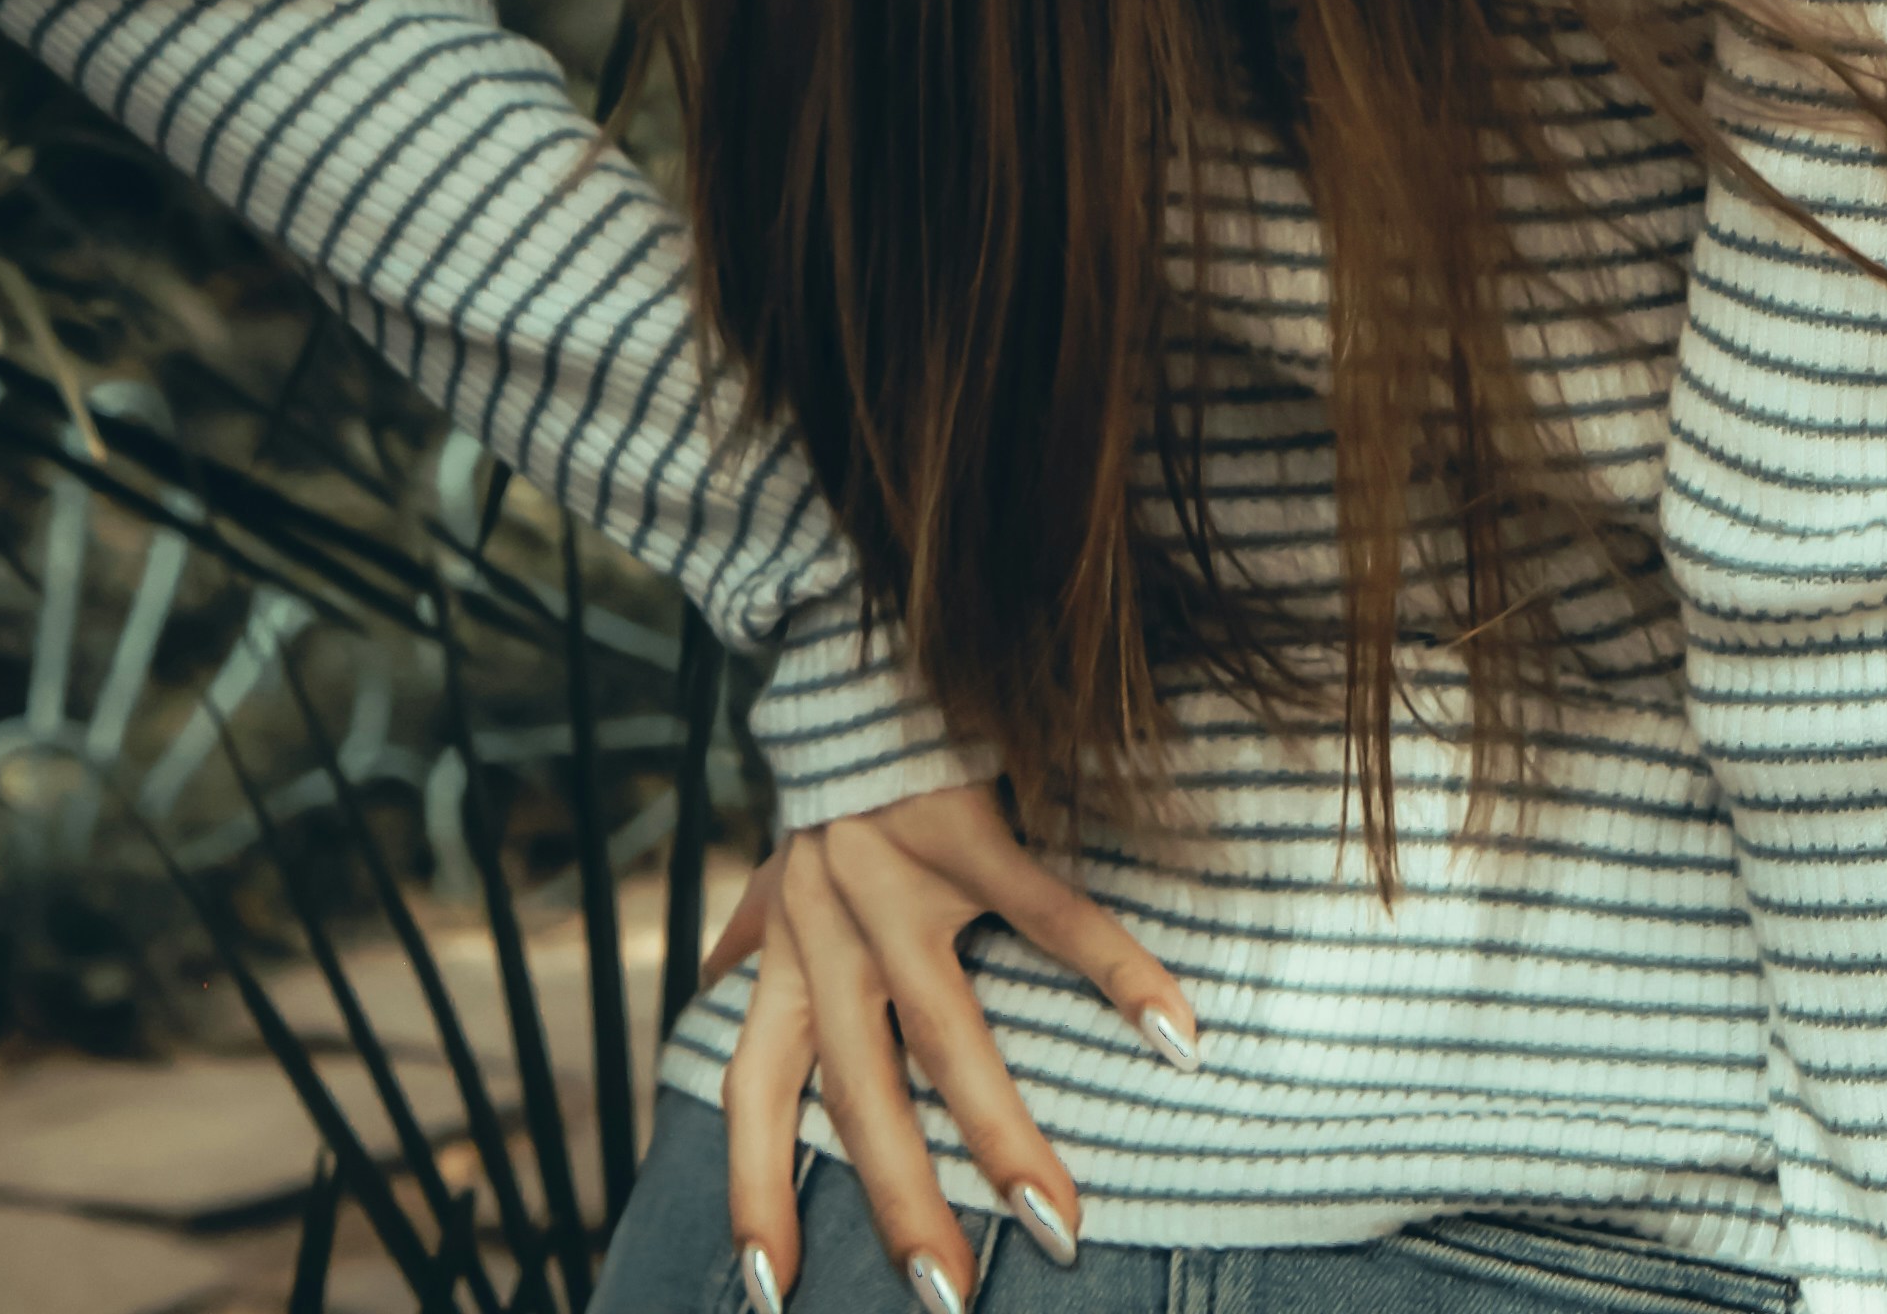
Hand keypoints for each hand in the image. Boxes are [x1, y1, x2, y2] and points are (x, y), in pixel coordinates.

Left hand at [708, 778, 1199, 1313]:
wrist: (862, 638)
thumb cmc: (839, 766)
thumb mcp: (784, 852)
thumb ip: (753, 921)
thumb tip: (710, 977)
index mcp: (792, 946)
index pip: (753, 1090)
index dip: (754, 1189)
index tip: (768, 1295)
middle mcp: (831, 924)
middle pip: (862, 1093)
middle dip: (905, 1206)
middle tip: (950, 1301)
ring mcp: (899, 876)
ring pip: (948, 1032)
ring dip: (1001, 1135)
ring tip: (1059, 1225)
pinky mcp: (965, 822)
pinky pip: (1049, 914)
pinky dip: (1115, 973)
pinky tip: (1176, 1034)